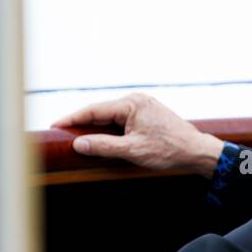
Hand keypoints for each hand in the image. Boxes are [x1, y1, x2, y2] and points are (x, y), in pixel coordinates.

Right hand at [51, 92, 223, 174]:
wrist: (196, 151)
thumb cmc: (169, 150)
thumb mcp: (133, 150)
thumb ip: (104, 146)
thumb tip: (78, 144)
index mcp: (131, 104)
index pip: (94, 110)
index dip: (72, 119)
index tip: (55, 126)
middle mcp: (136, 101)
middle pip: (101, 112)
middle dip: (81, 123)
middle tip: (61, 133)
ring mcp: (142, 107)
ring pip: (110, 117)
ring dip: (95, 127)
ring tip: (75, 137)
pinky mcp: (146, 116)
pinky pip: (121, 121)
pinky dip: (108, 129)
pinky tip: (100, 138)